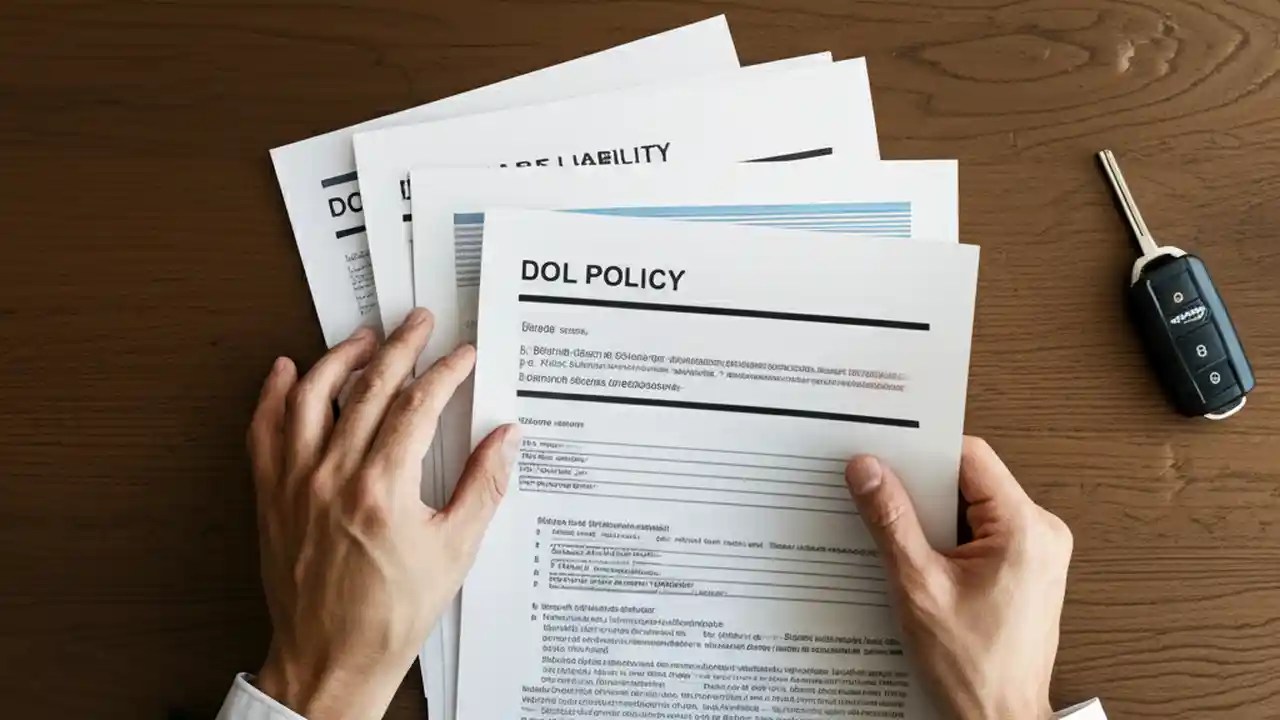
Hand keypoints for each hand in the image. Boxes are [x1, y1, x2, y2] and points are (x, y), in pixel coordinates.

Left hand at [245, 308, 520, 719]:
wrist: (331, 660)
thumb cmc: (390, 616)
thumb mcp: (455, 552)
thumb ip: (483, 486)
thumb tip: (504, 439)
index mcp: (382, 489)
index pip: (418, 406)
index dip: (445, 372)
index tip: (462, 357)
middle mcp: (333, 476)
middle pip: (368, 388)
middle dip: (400, 347)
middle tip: (419, 323)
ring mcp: (296, 484)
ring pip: (311, 396)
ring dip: (339, 358)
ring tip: (364, 339)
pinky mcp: (271, 497)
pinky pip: (263, 431)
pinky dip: (272, 395)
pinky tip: (284, 372)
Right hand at [845, 437, 1072, 719]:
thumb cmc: (971, 668)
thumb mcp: (918, 587)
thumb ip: (891, 521)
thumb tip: (866, 469)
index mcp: (1025, 528)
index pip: (968, 457)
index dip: (921, 453)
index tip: (881, 458)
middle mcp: (1041, 531)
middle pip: (970, 480)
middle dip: (921, 489)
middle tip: (877, 499)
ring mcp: (1038, 550)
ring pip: (973, 506)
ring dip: (932, 517)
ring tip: (897, 541)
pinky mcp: (1027, 568)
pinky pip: (982, 532)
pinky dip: (947, 539)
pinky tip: (917, 561)